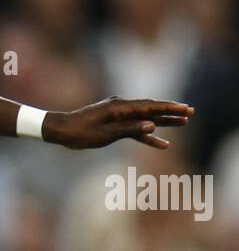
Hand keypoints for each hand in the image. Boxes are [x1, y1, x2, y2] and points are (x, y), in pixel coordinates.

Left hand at [44, 97, 192, 149]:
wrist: (60, 131)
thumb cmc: (80, 132)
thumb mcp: (105, 134)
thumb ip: (129, 130)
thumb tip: (152, 126)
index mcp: (120, 107)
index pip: (149, 106)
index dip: (169, 108)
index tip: (185, 109)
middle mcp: (121, 108)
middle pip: (151, 110)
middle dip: (171, 112)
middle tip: (190, 113)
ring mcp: (118, 115)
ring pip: (145, 119)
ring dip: (163, 122)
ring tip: (182, 123)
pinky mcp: (114, 124)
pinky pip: (135, 130)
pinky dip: (147, 136)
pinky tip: (161, 143)